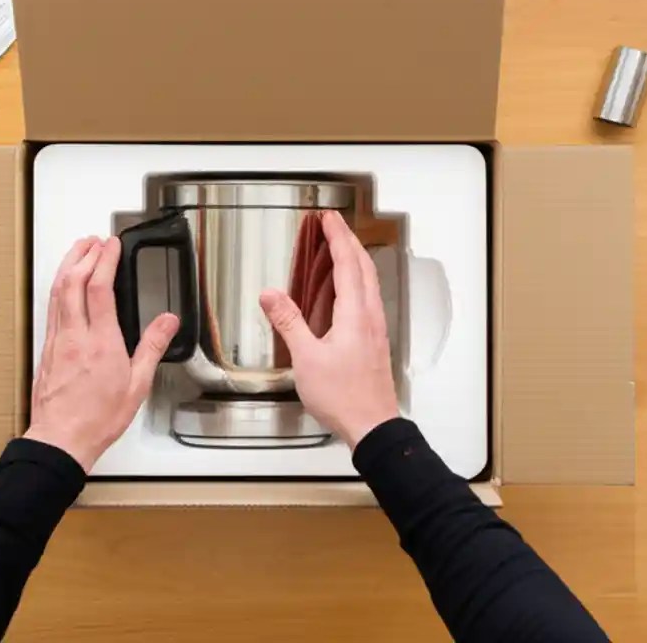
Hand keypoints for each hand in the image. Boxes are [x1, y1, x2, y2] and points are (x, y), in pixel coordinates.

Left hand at [24, 236, 179, 470]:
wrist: (60, 440)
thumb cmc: (97, 419)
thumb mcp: (137, 385)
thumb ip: (152, 348)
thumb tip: (168, 321)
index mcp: (101, 343)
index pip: (100, 289)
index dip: (105, 261)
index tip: (112, 245)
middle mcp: (75, 336)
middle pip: (72, 282)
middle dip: (83, 255)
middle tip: (95, 241)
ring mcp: (57, 341)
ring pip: (57, 292)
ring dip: (68, 266)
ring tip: (78, 251)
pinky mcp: (47, 349)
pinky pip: (52, 308)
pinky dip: (59, 287)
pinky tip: (64, 285)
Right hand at [259, 210, 399, 448]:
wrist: (373, 426)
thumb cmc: (344, 397)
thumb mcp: (306, 359)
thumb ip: (289, 323)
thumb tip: (271, 294)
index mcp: (355, 314)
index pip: (347, 264)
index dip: (337, 238)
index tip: (328, 219)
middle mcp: (370, 316)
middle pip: (364, 267)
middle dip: (348, 241)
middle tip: (334, 225)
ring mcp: (375, 329)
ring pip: (369, 282)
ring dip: (355, 260)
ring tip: (341, 248)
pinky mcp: (374, 341)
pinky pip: (368, 299)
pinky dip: (358, 281)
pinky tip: (348, 291)